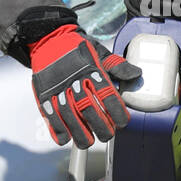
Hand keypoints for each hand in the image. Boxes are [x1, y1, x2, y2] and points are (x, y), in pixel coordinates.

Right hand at [29, 25, 139, 146]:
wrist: (48, 39)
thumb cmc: (76, 47)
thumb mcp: (98, 51)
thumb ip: (116, 65)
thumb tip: (136, 74)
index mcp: (90, 69)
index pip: (106, 94)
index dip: (116, 111)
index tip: (123, 122)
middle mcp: (74, 79)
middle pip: (88, 108)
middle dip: (99, 126)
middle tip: (107, 136)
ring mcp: (57, 87)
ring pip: (69, 115)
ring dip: (79, 132)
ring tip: (87, 142)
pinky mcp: (43, 93)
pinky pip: (50, 114)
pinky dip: (57, 129)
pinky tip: (65, 139)